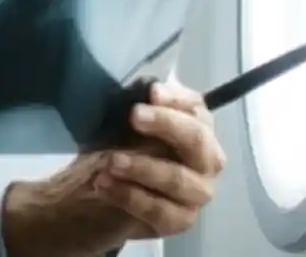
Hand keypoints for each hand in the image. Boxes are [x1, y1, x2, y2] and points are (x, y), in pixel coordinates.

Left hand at [1, 81, 225, 255]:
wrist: (99, 190)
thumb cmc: (118, 147)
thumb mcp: (121, 121)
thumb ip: (134, 103)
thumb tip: (139, 85)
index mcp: (195, 127)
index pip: (197, 107)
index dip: (176, 99)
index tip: (151, 92)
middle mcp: (206, 159)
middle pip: (197, 139)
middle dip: (166, 125)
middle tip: (134, 116)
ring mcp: (197, 192)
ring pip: (179, 179)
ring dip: (143, 167)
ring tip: (111, 161)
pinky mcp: (180, 220)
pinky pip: (161, 210)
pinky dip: (130, 195)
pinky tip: (105, 184)